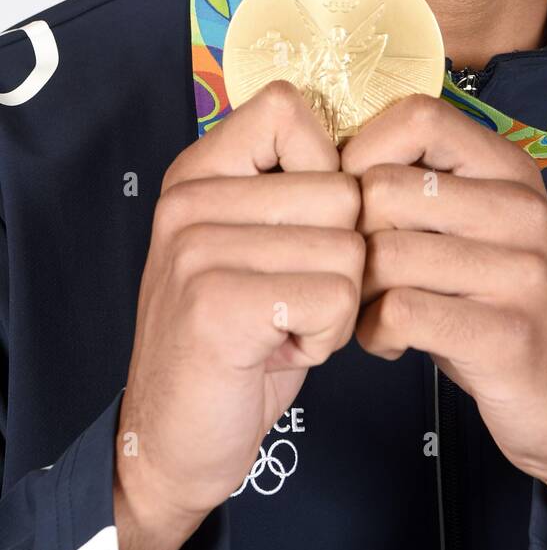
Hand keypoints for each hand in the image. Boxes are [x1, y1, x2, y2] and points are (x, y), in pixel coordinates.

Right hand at [114, 81, 363, 549]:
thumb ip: (294, 190)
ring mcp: (197, 249)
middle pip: (341, 190)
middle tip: (291, 298)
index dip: (326, 167)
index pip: (287, 107)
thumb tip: (372, 153)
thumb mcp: (256, 245)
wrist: (171, 442)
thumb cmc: (235, 341)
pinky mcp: (217, 303)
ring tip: (283, 325)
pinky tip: (279, 351)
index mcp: (198, 172)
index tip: (303, 226)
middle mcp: (190, 200)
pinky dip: (325, 337)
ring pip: (348, 248)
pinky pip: (334, 298)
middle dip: (341, 256)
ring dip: (336, 303)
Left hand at [340, 96, 546, 549]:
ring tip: (375, 311)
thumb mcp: (489, 229)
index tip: (353, 197)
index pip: (418, 116)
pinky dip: (375, 333)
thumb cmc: (511, 310)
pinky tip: (391, 343)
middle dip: (351, 236)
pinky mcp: (507, 336)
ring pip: (384, 253)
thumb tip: (338, 159)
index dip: (362, 149)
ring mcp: (520, 272)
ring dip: (359, 292)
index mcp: (512, 171)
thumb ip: (434, 187)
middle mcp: (522, 211)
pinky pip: (399, 312)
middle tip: (362, 272)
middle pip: (382, 188)